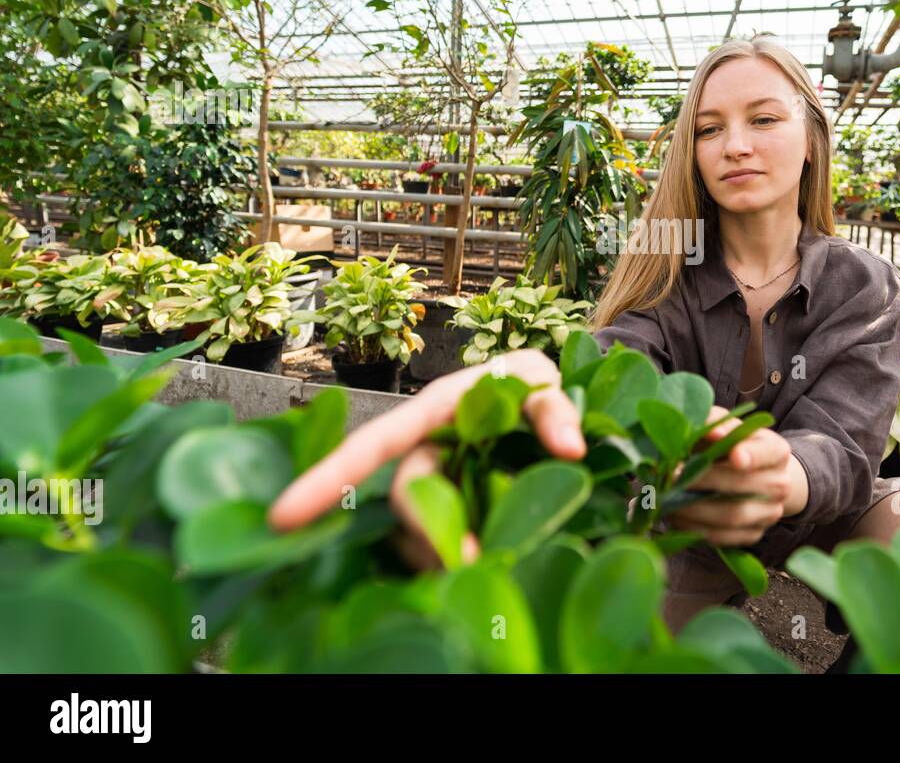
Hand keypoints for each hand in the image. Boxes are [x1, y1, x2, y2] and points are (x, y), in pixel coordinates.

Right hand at [267, 350, 585, 567]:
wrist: (543, 399)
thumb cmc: (529, 382)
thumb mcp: (544, 381)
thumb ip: (555, 409)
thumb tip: (570, 449)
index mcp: (433, 414)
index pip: (372, 445)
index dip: (327, 478)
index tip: (284, 516)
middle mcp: (426, 450)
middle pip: (405, 500)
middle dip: (428, 534)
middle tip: (471, 561)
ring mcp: (437, 483)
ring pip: (420, 530)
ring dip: (444, 551)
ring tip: (486, 559)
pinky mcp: (451, 509)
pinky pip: (438, 542)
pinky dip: (454, 557)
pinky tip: (479, 562)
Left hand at [664, 406, 807, 545]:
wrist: (750, 476)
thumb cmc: (730, 444)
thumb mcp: (723, 426)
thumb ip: (714, 422)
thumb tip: (713, 432)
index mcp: (776, 450)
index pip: (767, 453)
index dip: (752, 455)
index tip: (734, 455)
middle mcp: (780, 484)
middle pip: (743, 486)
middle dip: (703, 482)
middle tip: (671, 477)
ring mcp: (770, 513)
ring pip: (731, 516)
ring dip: (693, 508)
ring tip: (665, 498)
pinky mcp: (753, 535)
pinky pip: (723, 537)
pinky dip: (694, 528)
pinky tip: (674, 515)